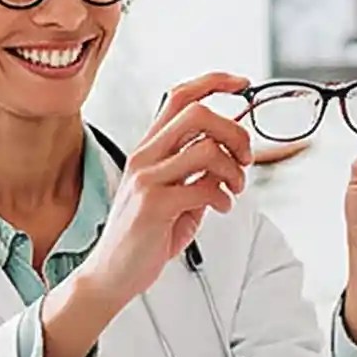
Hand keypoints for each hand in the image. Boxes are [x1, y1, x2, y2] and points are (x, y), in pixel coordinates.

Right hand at [81, 72, 253, 308]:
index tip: (242, 84)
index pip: (179, 97)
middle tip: (244, 159)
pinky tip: (220, 208)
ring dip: (233, 169)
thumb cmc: (144, 236)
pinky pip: (203, 187)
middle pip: (198, 114)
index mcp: (148, 148)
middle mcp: (144, 156)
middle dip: (235, 132)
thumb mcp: (171, 193)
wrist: (111, 274)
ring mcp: (147, 179)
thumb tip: (232, 157)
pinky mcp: (154, 205)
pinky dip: (223, 197)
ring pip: (206, 148)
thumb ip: (195, 172)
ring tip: (234, 189)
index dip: (214, 83)